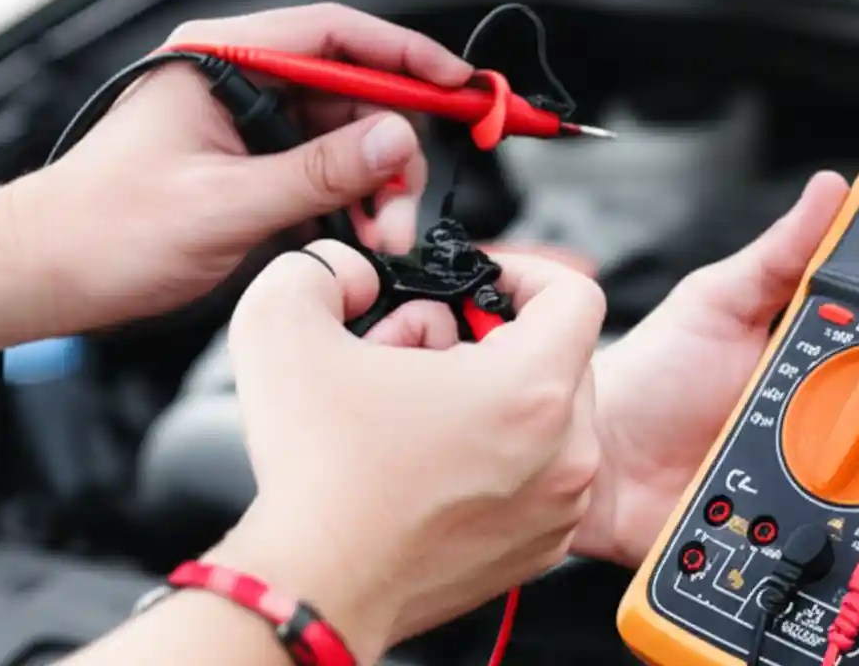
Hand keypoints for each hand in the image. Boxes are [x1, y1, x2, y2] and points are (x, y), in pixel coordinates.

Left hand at [2, 3, 472, 338]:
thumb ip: (319, 172)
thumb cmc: (107, 229)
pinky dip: (353, 203)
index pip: (336, 36)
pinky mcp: (255, 166)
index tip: (459, 86)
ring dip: (377, 186)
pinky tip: (360, 233)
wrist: (53, 273)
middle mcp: (241, 84)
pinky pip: (327, 172)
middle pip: (354, 93)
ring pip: (348, 139)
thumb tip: (394, 140)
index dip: (407, 58)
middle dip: (393, 150)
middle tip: (405, 205)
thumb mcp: (226, 203)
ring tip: (382, 233)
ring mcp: (250, 126)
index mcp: (222, 61)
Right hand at [204, 239, 604, 662]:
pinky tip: (431, 460)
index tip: (476, 288)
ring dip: (491, 397)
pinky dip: (499, 455)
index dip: (522, 273)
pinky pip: (541, 472)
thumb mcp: (283, 326)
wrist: (311, 589)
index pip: (575, 294)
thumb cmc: (314, 476)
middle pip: (557, 353)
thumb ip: (322, 268)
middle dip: (486, 337)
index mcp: (532, 389)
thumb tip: (352, 274)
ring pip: (550, 414)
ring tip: (417, 412)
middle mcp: (565, 451)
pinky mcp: (540, 546)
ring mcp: (558, 506)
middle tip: (416, 352)